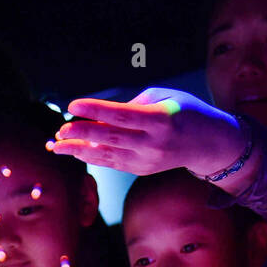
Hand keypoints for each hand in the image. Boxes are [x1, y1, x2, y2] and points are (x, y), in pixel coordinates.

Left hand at [52, 88, 245, 177]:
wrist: (209, 144)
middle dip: (82, 134)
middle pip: (110, 138)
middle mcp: (153, 144)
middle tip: (60, 128)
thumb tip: (104, 114)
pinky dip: (92, 157)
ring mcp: (147, 160)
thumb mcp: (166, 96)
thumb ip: (135, 103)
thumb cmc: (187, 112)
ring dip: (80, 150)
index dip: (95, 111)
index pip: (121, 115)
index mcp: (160, 120)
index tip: (73, 105)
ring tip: (57, 144)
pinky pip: (113, 163)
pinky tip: (76, 151)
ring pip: (108, 155)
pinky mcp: (142, 169)